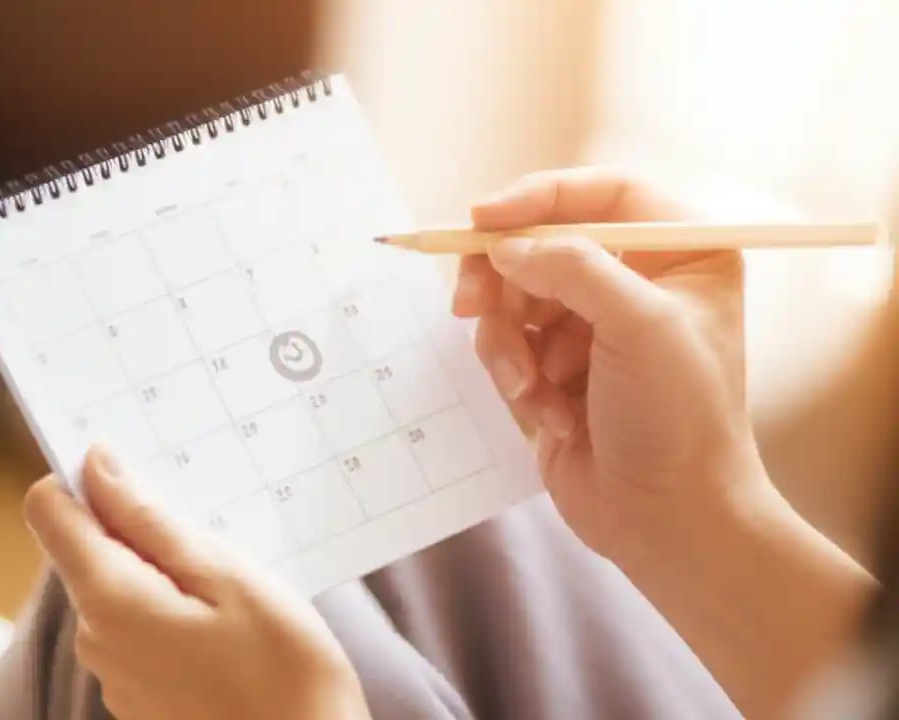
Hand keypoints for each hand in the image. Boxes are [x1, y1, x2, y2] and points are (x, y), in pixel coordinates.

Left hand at [23, 447, 369, 719]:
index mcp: (108, 599)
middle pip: (85, 546)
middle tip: (210, 529)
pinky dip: (168, 607)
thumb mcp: (227, 575)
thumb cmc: (283, 670)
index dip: (84, 478)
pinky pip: (136, 625)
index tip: (138, 470)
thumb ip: (149, 520)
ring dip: (158, 567)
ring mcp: (114, 672)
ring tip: (227, 583)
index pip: (47, 509)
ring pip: (115, 585)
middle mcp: (95, 637)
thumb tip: (94, 466)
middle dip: (135, 524)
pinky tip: (222, 621)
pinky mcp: (139, 693)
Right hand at [453, 167, 764, 560]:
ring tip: (528, 385)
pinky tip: (547, 412)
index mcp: (680, 255)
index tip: (485, 219)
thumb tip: (504, 247)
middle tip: (468, 303)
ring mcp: (593, 325)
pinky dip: (514, 375)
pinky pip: (508, 344)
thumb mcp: (640, 327)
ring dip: (509, 343)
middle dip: (503, 279)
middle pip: (542, 242)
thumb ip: (573, 269)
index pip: (602, 193)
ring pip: (514, 297)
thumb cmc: (679, 420)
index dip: (539, 197)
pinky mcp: (557, 367)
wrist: (668, 518)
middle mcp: (637, 281)